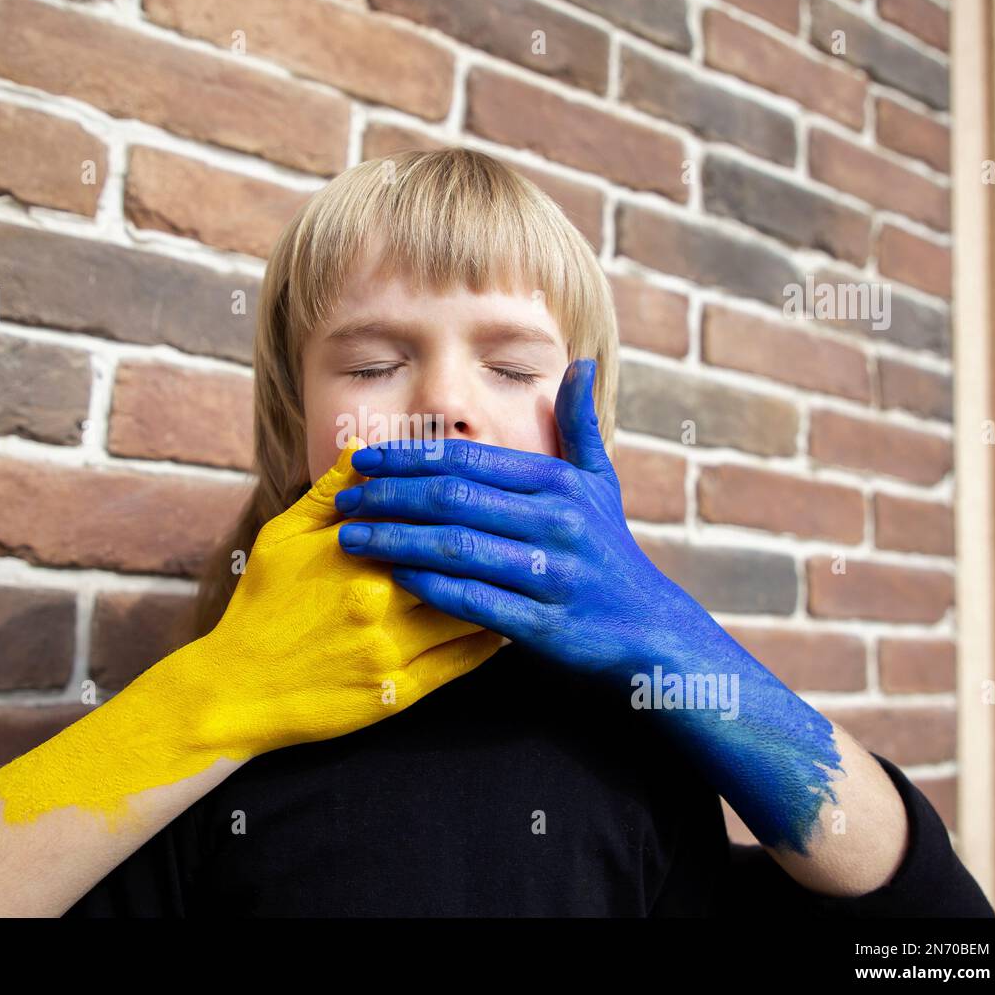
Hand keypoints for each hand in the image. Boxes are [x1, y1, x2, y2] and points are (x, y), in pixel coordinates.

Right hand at [180, 436, 503, 756]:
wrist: (236, 691)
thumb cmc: (259, 607)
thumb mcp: (281, 539)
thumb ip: (326, 494)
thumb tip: (362, 448)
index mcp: (352, 554)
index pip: (425, 514)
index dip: (460, 501)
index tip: (488, 490)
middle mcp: (377, 598)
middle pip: (455, 558)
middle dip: (491, 540)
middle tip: (522, 527)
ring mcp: (390, 649)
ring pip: (469, 608)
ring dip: (500, 588)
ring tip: (522, 572)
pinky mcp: (399, 692)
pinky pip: (462, 661)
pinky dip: (490, 638)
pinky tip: (505, 622)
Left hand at [334, 359, 674, 679]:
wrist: (650, 631)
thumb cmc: (610, 551)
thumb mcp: (601, 484)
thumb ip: (581, 426)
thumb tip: (581, 364)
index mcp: (557, 483)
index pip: (467, 458)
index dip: (408, 456)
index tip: (362, 460)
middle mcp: (554, 522)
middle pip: (452, 497)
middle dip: (388, 495)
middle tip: (343, 499)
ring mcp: (549, 574)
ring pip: (455, 547)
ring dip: (394, 540)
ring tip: (350, 538)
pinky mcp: (543, 624)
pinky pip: (474, 601)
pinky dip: (430, 587)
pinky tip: (394, 578)